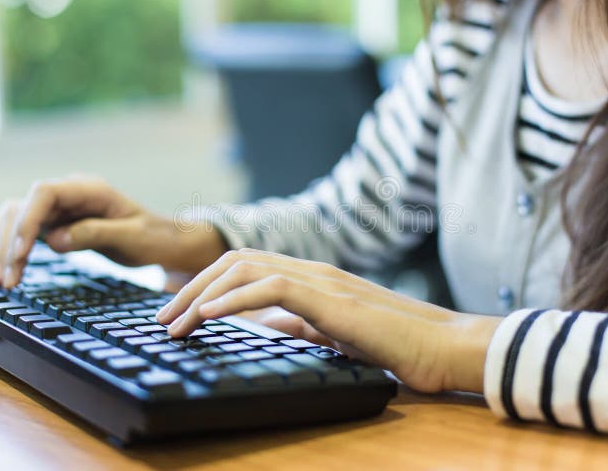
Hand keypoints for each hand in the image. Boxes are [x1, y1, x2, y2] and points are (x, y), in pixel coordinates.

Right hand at [0, 175, 226, 288]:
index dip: (27, 219)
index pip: (44, 192)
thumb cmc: (154, 237)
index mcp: (90, 189)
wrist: (163, 241)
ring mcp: (62, 208)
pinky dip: (13, 249)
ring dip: (5, 248)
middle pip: (24, 207)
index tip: (21, 252)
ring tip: (2, 282)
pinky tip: (6, 269)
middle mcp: (71, 193)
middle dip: (11, 242)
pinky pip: (26, 230)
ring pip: (18, 218)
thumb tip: (55, 240)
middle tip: (7, 280)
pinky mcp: (57, 223)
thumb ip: (96, 234)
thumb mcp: (133, 237)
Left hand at [156, 248, 499, 392]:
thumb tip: (262, 326)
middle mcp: (312, 270)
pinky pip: (270, 288)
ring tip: (175, 321)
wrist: (443, 347)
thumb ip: (299, 324)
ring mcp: (321, 279)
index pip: (247, 268)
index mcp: (311, 278)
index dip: (207, 286)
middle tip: (164, 318)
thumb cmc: (397, 344)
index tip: (180, 313)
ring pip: (245, 268)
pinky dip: (232, 299)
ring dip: (202, 294)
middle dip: (191, 287)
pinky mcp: (330, 297)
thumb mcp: (334, 334)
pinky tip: (207, 317)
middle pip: (235, 261)